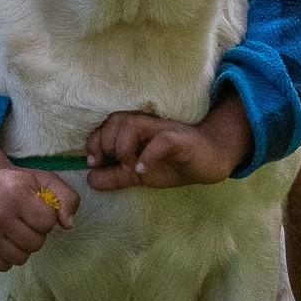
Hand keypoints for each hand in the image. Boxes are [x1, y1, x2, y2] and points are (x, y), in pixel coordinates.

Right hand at [0, 145, 79, 269]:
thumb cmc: (18, 183)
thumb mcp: (46, 180)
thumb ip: (67, 198)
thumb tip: (68, 225)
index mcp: (16, 193)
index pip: (47, 223)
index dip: (47, 217)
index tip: (37, 208)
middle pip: (35, 244)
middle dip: (36, 233)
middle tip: (25, 220)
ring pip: (20, 259)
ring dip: (22, 247)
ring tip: (15, 230)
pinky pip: (2, 266)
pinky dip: (7, 256)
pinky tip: (4, 239)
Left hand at [85, 90, 251, 191]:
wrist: (210, 161)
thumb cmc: (174, 163)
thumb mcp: (139, 174)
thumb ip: (116, 176)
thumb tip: (89, 180)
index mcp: (135, 129)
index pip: (107, 124)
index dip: (94, 140)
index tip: (94, 162)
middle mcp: (146, 124)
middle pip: (116, 120)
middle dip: (106, 143)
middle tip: (111, 163)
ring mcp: (163, 130)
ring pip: (133, 124)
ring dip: (123, 147)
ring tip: (129, 166)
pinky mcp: (180, 140)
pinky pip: (161, 141)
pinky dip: (147, 155)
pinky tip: (142, 169)